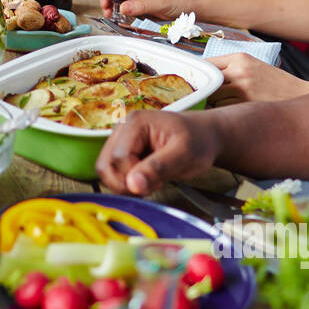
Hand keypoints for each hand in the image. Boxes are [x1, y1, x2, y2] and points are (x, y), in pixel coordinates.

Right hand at [95, 0, 207, 20]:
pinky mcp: (141, 1)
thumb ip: (142, 5)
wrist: (194, 9)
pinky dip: (117, 8)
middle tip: (104, 3)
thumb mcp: (162, 2)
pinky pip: (125, 3)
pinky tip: (114, 14)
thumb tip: (122, 8)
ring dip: (110, 1)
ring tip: (108, 11)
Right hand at [96, 110, 219, 195]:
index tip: (158, 183)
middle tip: (152, 186)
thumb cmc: (197, 141)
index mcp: (135, 123)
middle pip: (105, 165)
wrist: (203, 136)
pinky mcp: (121, 150)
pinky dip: (126, 182)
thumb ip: (158, 168)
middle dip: (125, 183)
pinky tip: (146, 179)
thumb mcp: (184, 155)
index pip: (118, 158)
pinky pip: (112, 172)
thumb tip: (133, 185)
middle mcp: (121, 128)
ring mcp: (119, 139)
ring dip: (124, 184)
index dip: (133, 177)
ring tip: (150, 182)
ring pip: (105, 170)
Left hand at [207, 54, 308, 105]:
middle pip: (207, 82)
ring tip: (225, 106)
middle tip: (206, 98)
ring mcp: (242, 88)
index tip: (193, 82)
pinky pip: (223, 110)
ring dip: (214, 104)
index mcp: (239, 58)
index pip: (206, 64)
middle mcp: (239, 71)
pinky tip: (232, 113)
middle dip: (205, 91)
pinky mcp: (245, 104)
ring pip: (213, 98)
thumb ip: (230, 68)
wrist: (299, 95)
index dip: (198, 75)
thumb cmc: (274, 82)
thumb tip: (203, 78)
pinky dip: (224, 112)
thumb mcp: (253, 66)